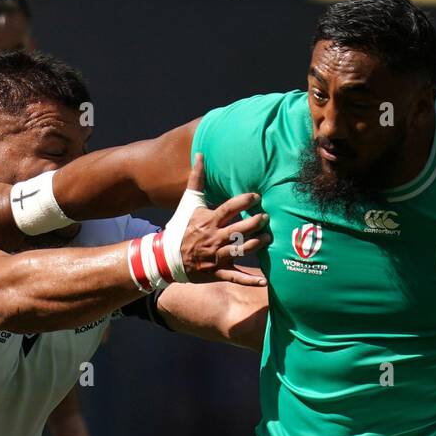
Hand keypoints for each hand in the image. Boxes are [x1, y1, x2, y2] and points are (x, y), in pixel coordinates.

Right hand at [176, 155, 269, 285]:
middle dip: (254, 224)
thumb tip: (200, 154)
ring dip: (256, 245)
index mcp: (208, 221)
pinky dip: (250, 280)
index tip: (256, 196)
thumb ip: (196, 179)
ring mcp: (216, 257)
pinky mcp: (217, 272)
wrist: (166, 257)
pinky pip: (235, 277)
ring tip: (268, 238)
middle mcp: (214, 239)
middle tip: (266, 218)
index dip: (243, 202)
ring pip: (240, 251)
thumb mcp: (188, 202)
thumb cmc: (181, 227)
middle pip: (238, 230)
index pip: (228, 209)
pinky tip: (265, 281)